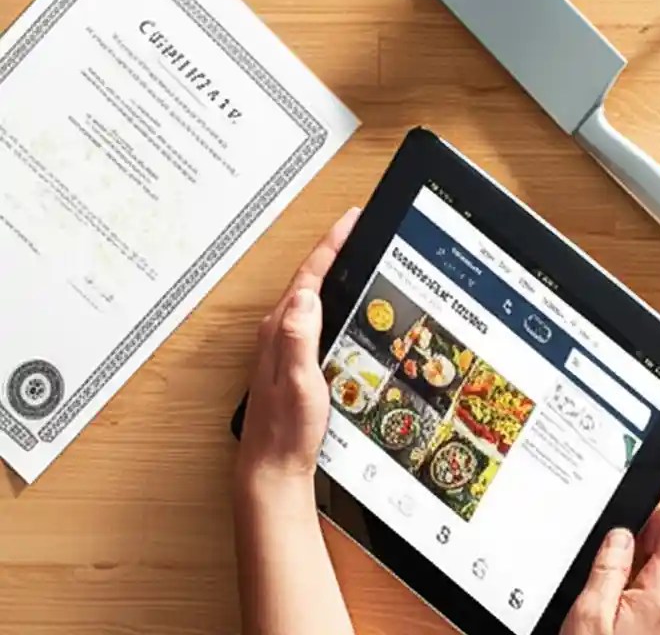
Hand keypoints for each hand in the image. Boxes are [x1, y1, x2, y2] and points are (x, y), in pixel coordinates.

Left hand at [237, 208, 359, 486]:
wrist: (272, 466)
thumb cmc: (286, 430)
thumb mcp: (299, 383)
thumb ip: (298, 338)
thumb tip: (304, 295)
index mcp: (282, 329)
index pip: (310, 275)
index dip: (333, 244)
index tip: (353, 219)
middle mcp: (280, 331)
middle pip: (310, 277)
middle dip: (336, 248)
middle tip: (361, 227)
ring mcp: (285, 344)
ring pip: (312, 294)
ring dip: (333, 271)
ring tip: (356, 252)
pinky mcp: (293, 357)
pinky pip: (314, 315)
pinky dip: (332, 298)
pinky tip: (345, 302)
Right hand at [563, 439, 659, 634]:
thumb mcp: (589, 615)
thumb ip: (607, 566)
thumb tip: (622, 531)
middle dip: (642, 522)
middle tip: (608, 524)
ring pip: (654, 559)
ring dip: (632, 551)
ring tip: (598, 575)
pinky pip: (649, 579)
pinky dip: (630, 570)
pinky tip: (605, 585)